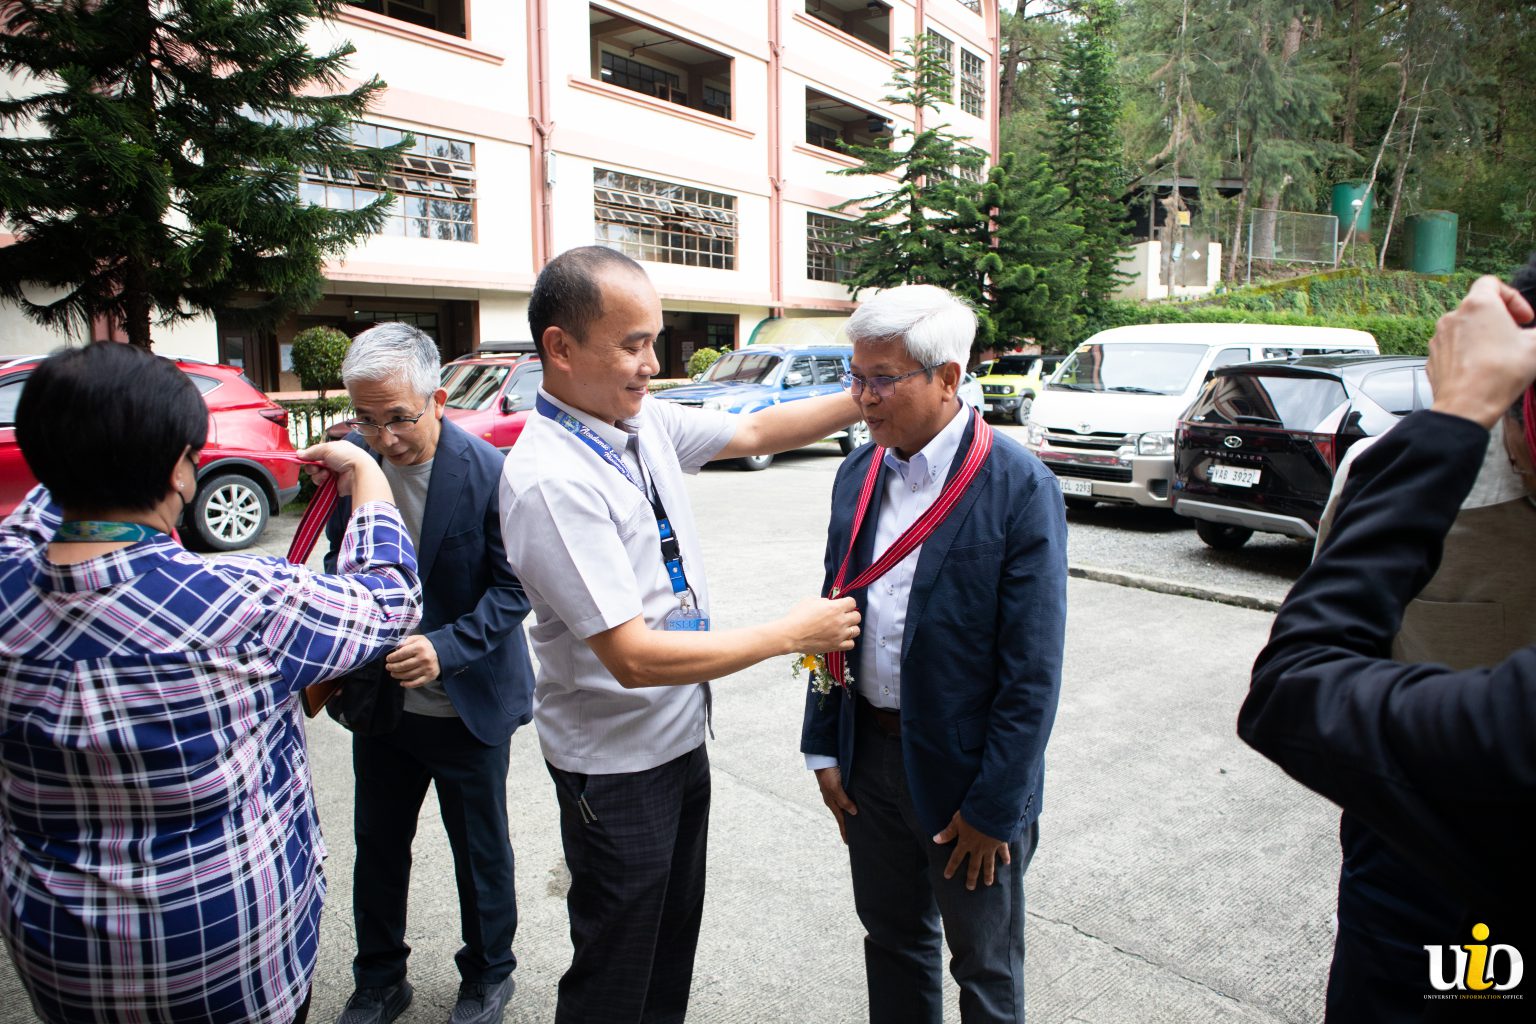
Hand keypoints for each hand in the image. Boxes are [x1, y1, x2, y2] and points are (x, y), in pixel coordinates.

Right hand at [298, 441, 374, 497]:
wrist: (359, 472)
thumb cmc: (346, 456)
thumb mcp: (327, 448)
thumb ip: (312, 451)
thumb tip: (298, 454)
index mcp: (335, 450)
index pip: (317, 452)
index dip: (309, 456)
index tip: (302, 458)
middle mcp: (334, 461)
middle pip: (314, 465)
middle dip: (311, 466)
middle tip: (314, 467)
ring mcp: (334, 473)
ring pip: (316, 475)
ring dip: (317, 474)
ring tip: (325, 473)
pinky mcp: (334, 484)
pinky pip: (321, 483)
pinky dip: (322, 480)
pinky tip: (328, 478)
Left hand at [385, 635, 440, 686]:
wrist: (442, 653)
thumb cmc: (425, 646)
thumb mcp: (416, 639)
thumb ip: (406, 641)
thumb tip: (396, 648)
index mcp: (419, 648)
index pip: (401, 654)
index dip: (392, 657)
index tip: (388, 659)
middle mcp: (423, 658)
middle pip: (403, 666)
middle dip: (393, 667)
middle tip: (388, 667)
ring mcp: (427, 668)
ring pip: (408, 675)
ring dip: (398, 675)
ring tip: (393, 673)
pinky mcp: (430, 676)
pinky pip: (416, 683)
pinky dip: (408, 684)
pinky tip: (401, 683)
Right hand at [782, 596, 859, 653]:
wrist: (791, 634)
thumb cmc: (798, 616)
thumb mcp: (810, 601)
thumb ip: (824, 601)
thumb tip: (830, 603)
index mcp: (835, 608)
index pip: (852, 602)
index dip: (847, 603)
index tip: (842, 606)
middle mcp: (840, 621)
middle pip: (857, 616)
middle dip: (850, 615)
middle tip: (842, 617)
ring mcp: (839, 635)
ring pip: (856, 630)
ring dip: (850, 628)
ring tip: (842, 628)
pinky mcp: (836, 646)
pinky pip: (851, 644)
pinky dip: (847, 641)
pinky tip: (840, 638)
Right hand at [814, 766, 858, 843]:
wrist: (822, 759)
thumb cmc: (828, 774)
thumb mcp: (836, 789)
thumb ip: (844, 801)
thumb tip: (854, 813)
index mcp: (831, 803)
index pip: (840, 820)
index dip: (844, 831)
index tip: (848, 842)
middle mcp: (833, 799)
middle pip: (842, 815)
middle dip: (847, 825)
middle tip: (854, 835)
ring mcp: (835, 793)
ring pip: (844, 806)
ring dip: (849, 814)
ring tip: (856, 821)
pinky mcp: (839, 785)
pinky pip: (846, 798)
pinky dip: (849, 804)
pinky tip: (854, 803)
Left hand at [933, 811, 1009, 890]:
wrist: (992, 811)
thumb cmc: (973, 814)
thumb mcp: (957, 821)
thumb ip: (948, 832)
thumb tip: (935, 840)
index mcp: (966, 843)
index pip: (956, 858)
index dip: (951, 867)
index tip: (947, 876)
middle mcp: (978, 849)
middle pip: (974, 866)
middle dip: (971, 877)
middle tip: (970, 888)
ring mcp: (990, 847)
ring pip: (988, 864)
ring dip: (988, 874)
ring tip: (988, 883)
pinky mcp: (1000, 842)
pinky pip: (1003, 851)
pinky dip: (1005, 857)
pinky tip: (1007, 863)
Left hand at [1428, 276, 1535, 427]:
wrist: (1466, 406)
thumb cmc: (1498, 374)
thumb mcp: (1535, 347)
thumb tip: (1532, 335)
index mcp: (1478, 305)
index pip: (1491, 283)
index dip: (1512, 297)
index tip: (1524, 318)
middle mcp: (1453, 316)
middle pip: (1478, 307)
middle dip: (1499, 319)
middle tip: (1514, 337)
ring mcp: (1439, 337)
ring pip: (1464, 328)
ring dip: (1481, 336)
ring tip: (1498, 355)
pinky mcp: (1432, 357)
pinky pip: (1452, 347)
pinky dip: (1466, 352)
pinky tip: (1480, 367)